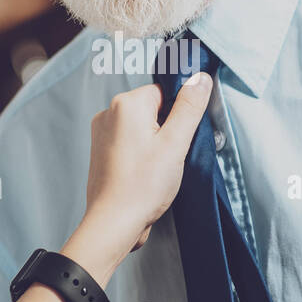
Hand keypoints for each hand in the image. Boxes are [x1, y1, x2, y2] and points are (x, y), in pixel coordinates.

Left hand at [62, 74, 211, 283]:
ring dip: (155, 144)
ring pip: (142, 128)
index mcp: (126, 104)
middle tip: (169, 158)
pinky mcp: (102, 152)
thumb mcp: (176, 143)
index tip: (178, 139)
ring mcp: (102, 133)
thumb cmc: (143, 185)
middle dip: (167, 130)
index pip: (163, 93)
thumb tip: (199, 78)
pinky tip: (145, 175)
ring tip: (156, 169)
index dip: (177, 116)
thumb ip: (189, 107)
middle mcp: (109, 113)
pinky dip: (141, 155)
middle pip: (152, 110)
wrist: (114, 223)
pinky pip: (129, 143)